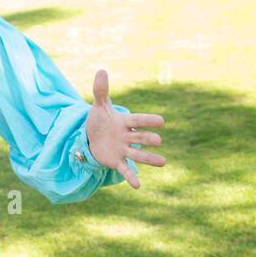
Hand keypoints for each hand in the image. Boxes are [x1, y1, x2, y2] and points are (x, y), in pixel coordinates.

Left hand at [85, 68, 165, 187]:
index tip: (161, 121)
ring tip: (164, 162)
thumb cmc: (100, 120)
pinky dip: (131, 177)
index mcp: (125, 122)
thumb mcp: (99, 106)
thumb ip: (101, 90)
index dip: (148, 120)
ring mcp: (123, 150)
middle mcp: (127, 137)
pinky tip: (138, 186)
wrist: (92, 137)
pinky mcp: (116, 161)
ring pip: (137, 155)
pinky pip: (125, 170)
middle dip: (148, 139)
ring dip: (149, 159)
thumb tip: (101, 70)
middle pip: (140, 138)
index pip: (137, 120)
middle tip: (158, 140)